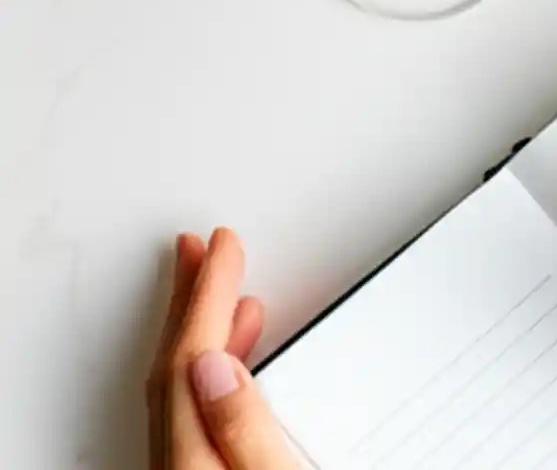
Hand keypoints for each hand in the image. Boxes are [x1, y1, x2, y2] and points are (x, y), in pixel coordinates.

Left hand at [146, 227, 295, 468]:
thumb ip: (244, 427)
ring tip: (218, 289)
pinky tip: (234, 357)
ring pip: (183, 385)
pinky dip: (211, 367)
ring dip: (200, 327)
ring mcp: (186, 469)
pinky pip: (197, 406)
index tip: (222, 247)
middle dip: (191, 298)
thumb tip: (212, 367)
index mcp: (192, 458)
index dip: (208, 293)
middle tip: (202, 249)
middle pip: (175, 365)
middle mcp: (180, 464)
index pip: (192, 357)